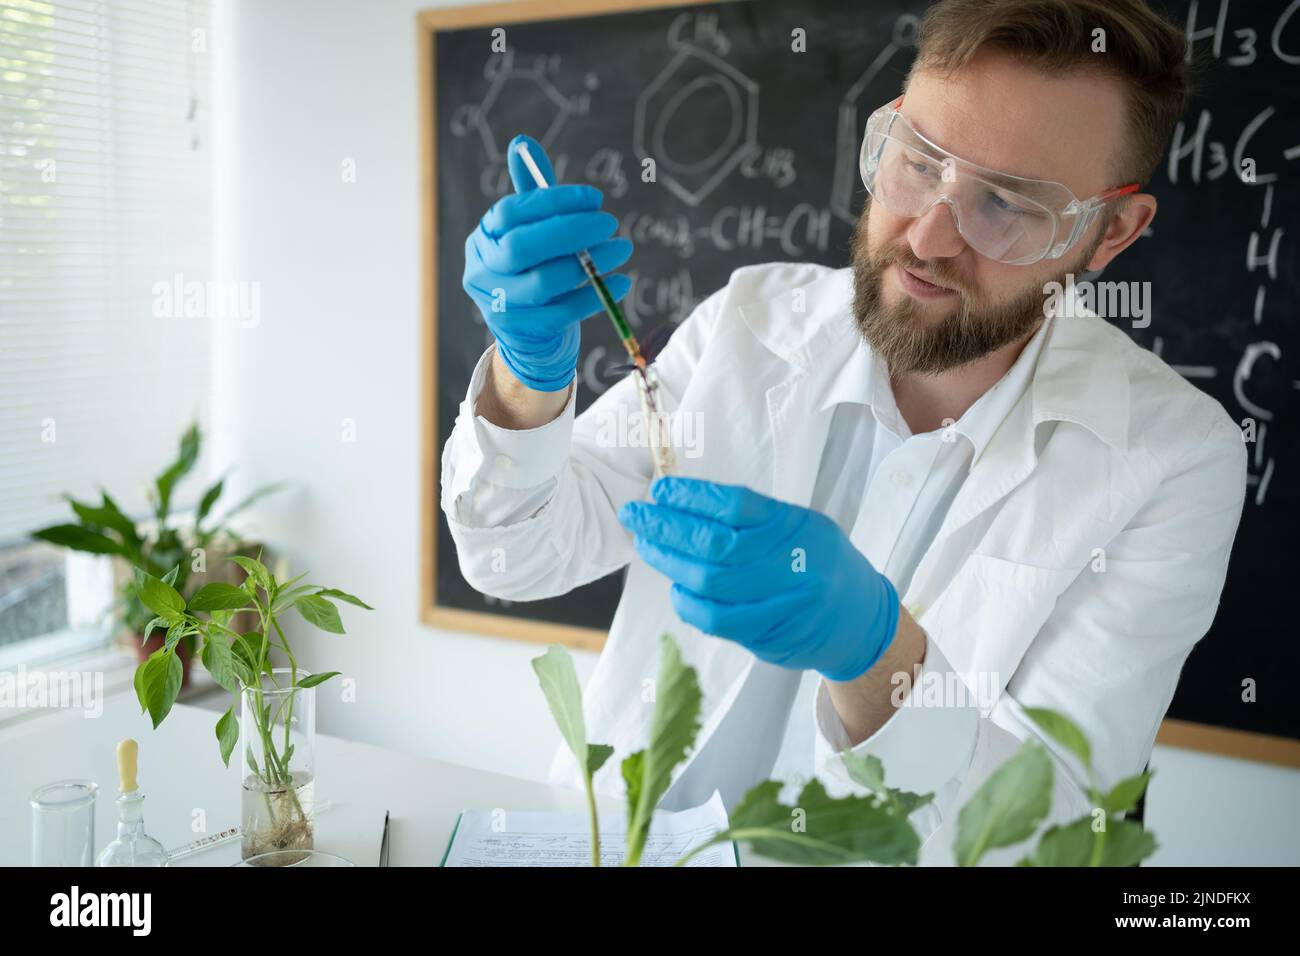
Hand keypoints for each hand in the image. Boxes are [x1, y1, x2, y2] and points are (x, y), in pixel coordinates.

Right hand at [462, 134, 632, 391]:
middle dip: (571, 231)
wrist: (526, 332)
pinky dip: (596, 295)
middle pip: (523, 247)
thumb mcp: (530, 230)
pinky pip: (564, 312)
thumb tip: (522, 142)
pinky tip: (621, 282)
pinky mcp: (525, 330)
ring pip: (545, 281)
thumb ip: (532, 192)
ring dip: (590, 263)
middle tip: (609, 222)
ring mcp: (501, 304)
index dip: (553, 201)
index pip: (511, 212)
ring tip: (622, 249)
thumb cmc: (532, 269)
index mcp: (485, 236)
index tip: (594, 198)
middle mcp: (484, 269)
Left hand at [618, 477, 900, 681]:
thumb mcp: (801, 526)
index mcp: (796, 526)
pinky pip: (715, 618)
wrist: (858, 620)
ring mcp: (779, 601)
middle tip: (635, 515)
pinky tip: (675, 586)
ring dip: (669, 562)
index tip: (660, 491)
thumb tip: (687, 505)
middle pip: (715, 544)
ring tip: (647, 545)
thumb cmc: (820, 563)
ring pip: (710, 582)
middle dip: (667, 527)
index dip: (692, 497)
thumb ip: (754, 519)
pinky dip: (687, 601)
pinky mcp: (767, 633)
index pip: (736, 506)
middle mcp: (791, 562)